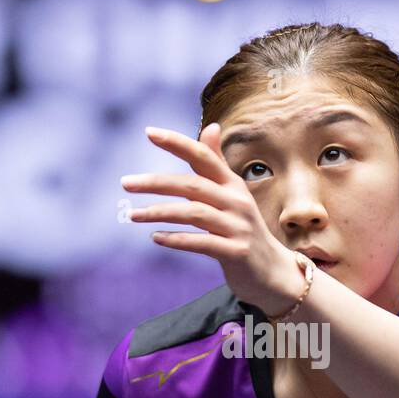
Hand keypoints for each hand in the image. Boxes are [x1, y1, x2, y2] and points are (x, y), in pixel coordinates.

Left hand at [122, 123, 306, 315]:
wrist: (273, 271)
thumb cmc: (244, 229)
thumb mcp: (233, 194)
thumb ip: (216, 164)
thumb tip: (211, 126)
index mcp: (233, 184)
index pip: (203, 156)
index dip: (177, 143)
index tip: (148, 131)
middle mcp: (237, 201)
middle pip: (193, 185)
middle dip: (157, 182)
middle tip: (126, 183)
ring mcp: (239, 227)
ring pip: (194, 213)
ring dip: (160, 213)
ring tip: (133, 215)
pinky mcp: (237, 252)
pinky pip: (202, 243)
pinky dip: (177, 239)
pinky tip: (155, 237)